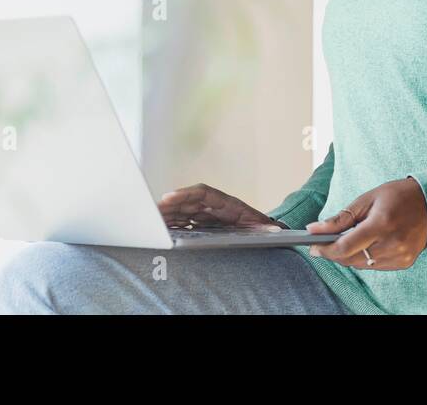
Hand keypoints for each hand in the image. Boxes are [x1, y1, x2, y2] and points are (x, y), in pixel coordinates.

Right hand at [157, 183, 285, 230]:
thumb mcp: (266, 229)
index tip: (168, 197)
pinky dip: (172, 225)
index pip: (202, 192)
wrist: (262, 232)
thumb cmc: (263, 230)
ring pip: (182, 211)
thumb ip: (267, 229)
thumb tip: (276, 229)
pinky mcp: (202, 222)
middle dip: (169, 205)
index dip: (185, 194)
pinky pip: (183, 221)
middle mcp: (214, 205)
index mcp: (227, 203)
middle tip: (150, 211)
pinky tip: (161, 230)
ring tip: (150, 221)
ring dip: (167, 215)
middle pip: (187, 201)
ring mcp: (206, 213)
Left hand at [305, 177, 426, 269]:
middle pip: (351, 259)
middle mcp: (392, 244)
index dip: (325, 249)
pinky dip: (366, 257)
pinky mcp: (404, 262)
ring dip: (350, 255)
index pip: (345, 247)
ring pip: (362, 265)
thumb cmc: (397, 196)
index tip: (313, 246)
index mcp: (381, 224)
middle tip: (323, 243)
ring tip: (348, 239)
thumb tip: (314, 229)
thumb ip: (340, 218)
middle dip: (334, 253)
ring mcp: (400, 256)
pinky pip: (375, 266)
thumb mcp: (366, 199)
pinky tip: (367, 243)